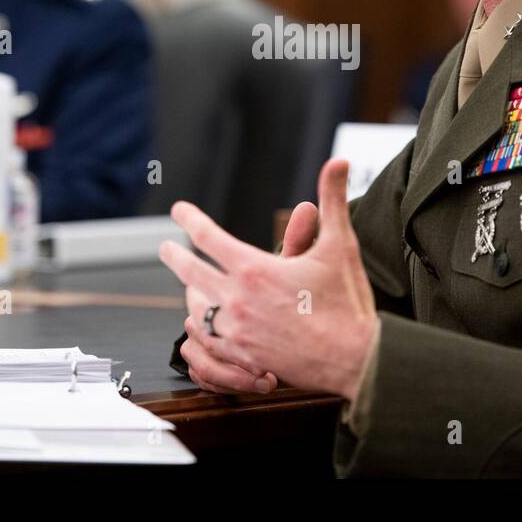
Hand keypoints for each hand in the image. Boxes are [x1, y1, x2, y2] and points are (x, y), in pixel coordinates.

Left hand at [159, 159, 377, 400]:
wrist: (356, 360)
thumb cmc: (348, 302)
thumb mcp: (340, 244)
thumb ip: (334, 199)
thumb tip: (339, 161)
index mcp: (254, 269)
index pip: (208, 237)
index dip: (189, 219)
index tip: (179, 210)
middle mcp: (237, 300)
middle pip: (190, 273)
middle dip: (174, 257)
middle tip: (164, 248)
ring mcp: (237, 332)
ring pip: (197, 309)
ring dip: (191, 294)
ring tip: (188, 287)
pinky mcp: (243, 359)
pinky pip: (208, 342)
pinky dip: (202, 329)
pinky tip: (202, 326)